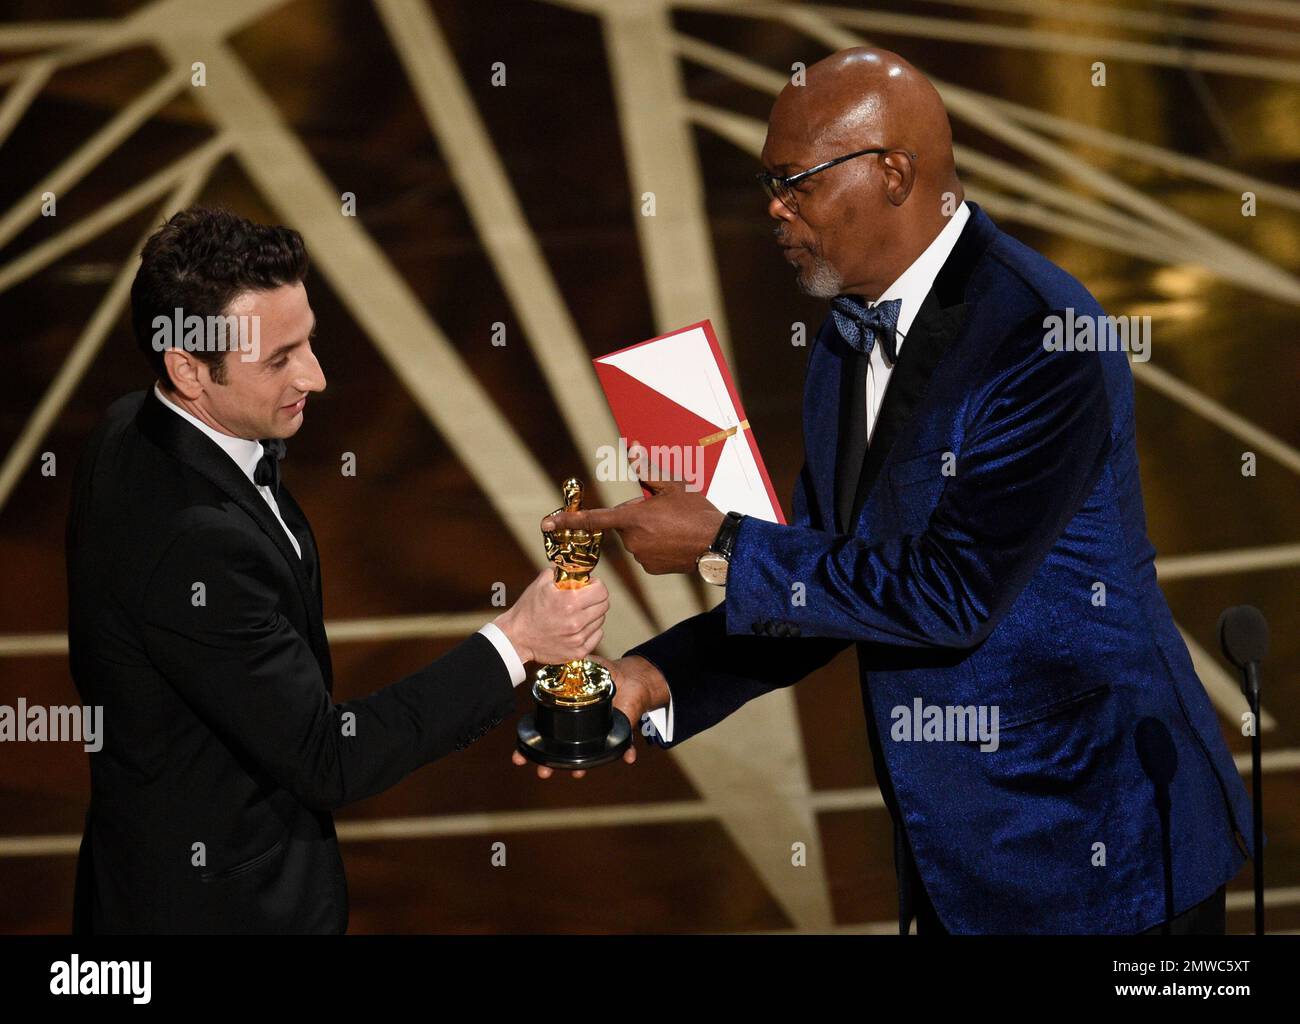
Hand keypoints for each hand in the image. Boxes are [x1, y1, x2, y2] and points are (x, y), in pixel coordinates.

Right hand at [493, 568, 607, 664]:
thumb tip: (573, 567)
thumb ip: (560, 573)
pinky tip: (577, 627)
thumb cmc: (527, 611)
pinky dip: (590, 630)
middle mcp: (576, 621)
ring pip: (600, 620)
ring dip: (592, 615)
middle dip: (595, 599)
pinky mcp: (578, 651)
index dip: (596, 585)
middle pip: (604, 605)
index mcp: (569, 601)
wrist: (516, 638)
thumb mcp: (540, 584)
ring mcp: (578, 638)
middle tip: (584, 599)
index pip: (601, 591)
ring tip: (576, 614)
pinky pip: (596, 636)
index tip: (589, 586)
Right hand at [511, 655, 668, 778]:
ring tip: (576, 773)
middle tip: (542, 772)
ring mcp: (599, 733)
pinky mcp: (620, 732)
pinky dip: (627, 752)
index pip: (544, 735)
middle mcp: (582, 729)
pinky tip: (628, 757)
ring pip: (587, 756)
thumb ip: (571, 665)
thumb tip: (554, 662)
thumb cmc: (605, 673)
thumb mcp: (585, 666)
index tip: (518, 758)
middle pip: (561, 753)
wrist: (631, 676)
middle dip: (549, 766)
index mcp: (568, 716)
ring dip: (582, 766)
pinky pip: (624, 746)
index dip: (529, 749)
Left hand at [541, 480, 723, 574]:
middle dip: (638, 517)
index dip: (569, 520)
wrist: (718, 544)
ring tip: (674, 527)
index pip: (594, 518)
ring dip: (648, 532)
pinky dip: (656, 547)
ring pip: (636, 539)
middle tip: (664, 513)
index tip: (547, 524)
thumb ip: (648, 470)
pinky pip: (646, 554)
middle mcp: (633, 540)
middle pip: (624, 524)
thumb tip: (632, 449)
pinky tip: (674, 542)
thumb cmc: (697, 513)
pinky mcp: (652, 569)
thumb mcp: (673, 486)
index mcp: (634, 518)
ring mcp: (642, 557)